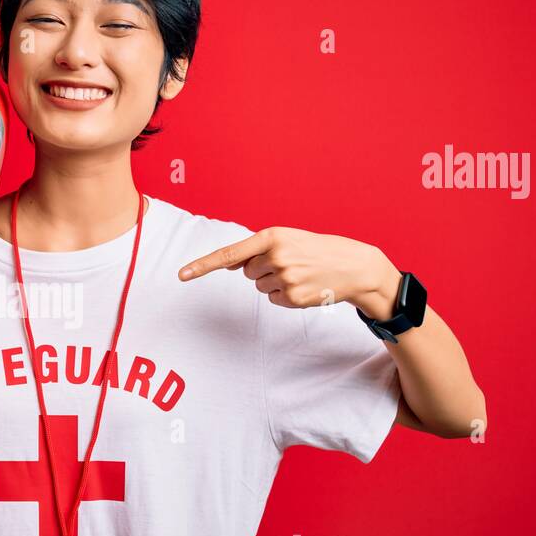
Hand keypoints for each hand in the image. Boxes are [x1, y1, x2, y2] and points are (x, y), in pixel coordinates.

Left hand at [177, 226, 400, 317]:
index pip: (229, 253)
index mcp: (272, 236)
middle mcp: (275, 256)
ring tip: (300, 274)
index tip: (182, 275)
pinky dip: (285, 296)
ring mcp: (284, 278)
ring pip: (260, 287)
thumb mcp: (287, 239)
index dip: (203, 266)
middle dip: (263, 269)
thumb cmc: (316, 249)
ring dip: (275, 282)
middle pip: (247, 272)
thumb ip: (256, 249)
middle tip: (290, 263)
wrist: (353, 266)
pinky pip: (273, 299)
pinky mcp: (292, 297)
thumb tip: (229, 264)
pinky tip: (303, 286)